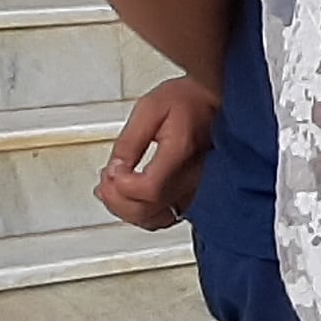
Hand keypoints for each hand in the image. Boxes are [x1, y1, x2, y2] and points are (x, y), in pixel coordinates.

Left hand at [95, 77, 219, 229]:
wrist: (214, 100)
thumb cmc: (188, 100)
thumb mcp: (149, 108)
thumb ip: (129, 142)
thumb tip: (114, 170)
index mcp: (182, 151)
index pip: (149, 189)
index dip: (122, 185)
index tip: (111, 169)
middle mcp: (193, 176)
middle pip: (148, 210)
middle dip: (116, 199)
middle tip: (106, 177)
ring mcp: (194, 189)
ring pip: (155, 220)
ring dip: (126, 210)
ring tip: (113, 188)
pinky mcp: (192, 194)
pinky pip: (164, 217)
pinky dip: (141, 214)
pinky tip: (128, 198)